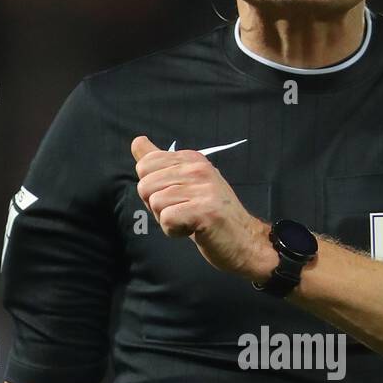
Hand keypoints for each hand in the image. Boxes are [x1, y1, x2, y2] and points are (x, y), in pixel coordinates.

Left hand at [132, 135, 275, 279]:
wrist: (245, 241)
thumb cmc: (211, 215)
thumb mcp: (184, 183)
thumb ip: (159, 164)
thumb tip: (137, 142)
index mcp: (191, 158)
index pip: (145, 165)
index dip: (153, 189)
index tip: (176, 198)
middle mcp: (198, 168)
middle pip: (145, 186)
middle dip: (157, 207)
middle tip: (183, 212)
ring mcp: (203, 188)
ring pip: (155, 203)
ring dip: (167, 221)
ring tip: (190, 221)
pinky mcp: (205, 210)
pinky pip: (167, 219)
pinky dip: (174, 231)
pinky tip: (193, 229)